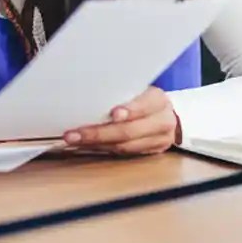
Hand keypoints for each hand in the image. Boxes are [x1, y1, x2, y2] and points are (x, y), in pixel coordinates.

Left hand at [62, 87, 178, 155]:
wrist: (167, 114)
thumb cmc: (145, 97)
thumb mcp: (139, 88)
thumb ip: (121, 92)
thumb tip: (88, 95)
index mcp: (158, 100)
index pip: (145, 105)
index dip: (130, 110)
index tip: (113, 114)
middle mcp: (162, 121)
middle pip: (129, 131)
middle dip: (99, 134)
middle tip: (74, 134)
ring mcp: (159, 140)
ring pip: (124, 146)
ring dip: (95, 145)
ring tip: (73, 141)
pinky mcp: (150, 153)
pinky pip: (123, 154)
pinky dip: (102, 150)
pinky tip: (85, 146)